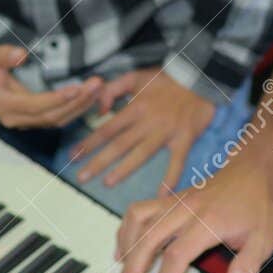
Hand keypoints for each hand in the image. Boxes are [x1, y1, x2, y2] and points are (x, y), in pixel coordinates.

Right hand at [0, 44, 100, 128]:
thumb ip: (0, 55)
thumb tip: (21, 54)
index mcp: (5, 106)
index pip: (36, 106)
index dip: (58, 99)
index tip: (77, 88)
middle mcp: (17, 118)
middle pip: (52, 116)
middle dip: (77, 102)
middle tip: (97, 84)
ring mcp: (26, 120)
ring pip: (58, 119)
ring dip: (80, 106)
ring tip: (99, 88)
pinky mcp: (34, 117)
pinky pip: (58, 117)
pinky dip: (75, 108)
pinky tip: (90, 96)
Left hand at [70, 70, 214, 193]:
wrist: (200, 77)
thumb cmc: (165, 79)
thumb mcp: (135, 76)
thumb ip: (113, 89)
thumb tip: (99, 110)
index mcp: (135, 108)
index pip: (107, 129)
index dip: (88, 143)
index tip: (72, 156)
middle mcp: (147, 123)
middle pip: (119, 145)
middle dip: (98, 162)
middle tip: (81, 178)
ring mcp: (166, 133)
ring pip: (141, 154)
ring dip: (124, 170)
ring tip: (107, 183)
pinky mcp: (184, 139)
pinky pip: (177, 162)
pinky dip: (171, 178)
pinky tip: (162, 195)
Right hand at [111, 157, 272, 272]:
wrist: (256, 167)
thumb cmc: (259, 203)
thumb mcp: (265, 236)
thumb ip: (249, 263)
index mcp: (207, 221)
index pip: (176, 256)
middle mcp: (186, 209)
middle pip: (147, 239)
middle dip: (131, 272)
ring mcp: (176, 201)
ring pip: (137, 219)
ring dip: (125, 247)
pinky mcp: (171, 197)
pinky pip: (139, 209)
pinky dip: (127, 229)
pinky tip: (125, 247)